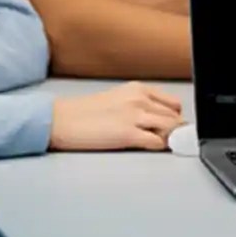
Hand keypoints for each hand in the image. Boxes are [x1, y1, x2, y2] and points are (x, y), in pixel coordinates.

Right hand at [50, 82, 184, 151]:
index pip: (173, 103)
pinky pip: (157, 142)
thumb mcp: (118, 99)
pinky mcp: (128, 134)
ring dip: (169, 138)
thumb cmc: (85, 113)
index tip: (173, 127)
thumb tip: (160, 120)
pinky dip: (159, 147)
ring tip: (159, 144)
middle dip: (174, 130)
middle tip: (168, 139)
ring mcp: (135, 116)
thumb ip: (140, 105)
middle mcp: (140, 99)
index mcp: (138, 89)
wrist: (60, 120)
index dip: (175, 117)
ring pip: (171, 128)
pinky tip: (149, 147)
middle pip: (174, 117)